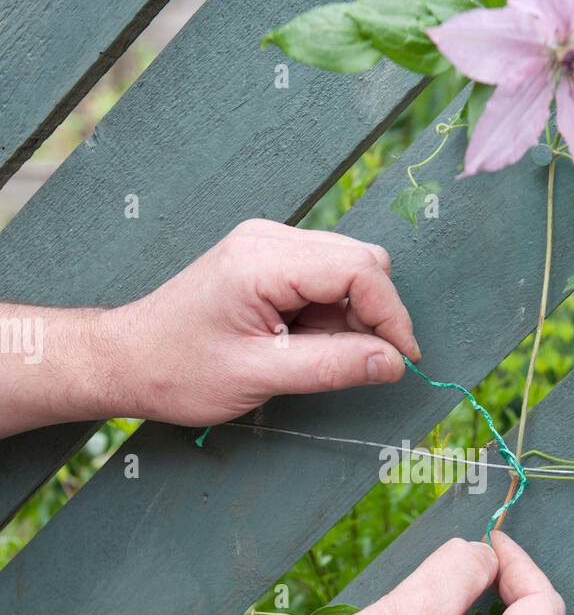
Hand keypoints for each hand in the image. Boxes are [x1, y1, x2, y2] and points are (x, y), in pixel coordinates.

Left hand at [111, 219, 419, 423]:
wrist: (128, 359)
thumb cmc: (180, 370)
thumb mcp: (261, 376)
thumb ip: (332, 367)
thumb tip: (393, 362)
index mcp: (263, 260)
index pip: (358, 270)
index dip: (392, 316)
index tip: (404, 360)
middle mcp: (269, 237)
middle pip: (361, 260)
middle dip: (376, 314)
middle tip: (364, 364)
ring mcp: (267, 243)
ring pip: (348, 267)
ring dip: (354, 315)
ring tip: (323, 356)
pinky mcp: (267, 259)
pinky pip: (325, 276)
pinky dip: (333, 312)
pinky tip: (308, 343)